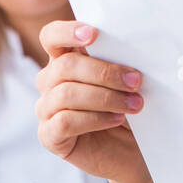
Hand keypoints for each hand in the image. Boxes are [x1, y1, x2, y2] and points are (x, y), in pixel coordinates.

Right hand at [35, 20, 152, 182]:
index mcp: (65, 59)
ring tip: (134, 105)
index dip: (67, 32)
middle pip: (65, 66)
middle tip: (136, 81)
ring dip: (106, 98)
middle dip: (104, 72)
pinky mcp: (49, 135)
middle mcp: (50, 81)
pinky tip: (117, 119)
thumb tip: (133, 42)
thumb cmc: (129, 108)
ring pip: (66, 94)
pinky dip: (96, 119)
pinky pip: (65, 121)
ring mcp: (46, 109)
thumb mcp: (126, 80)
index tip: (93, 34)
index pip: (52, 36)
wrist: (134, 150)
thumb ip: (119, 60)